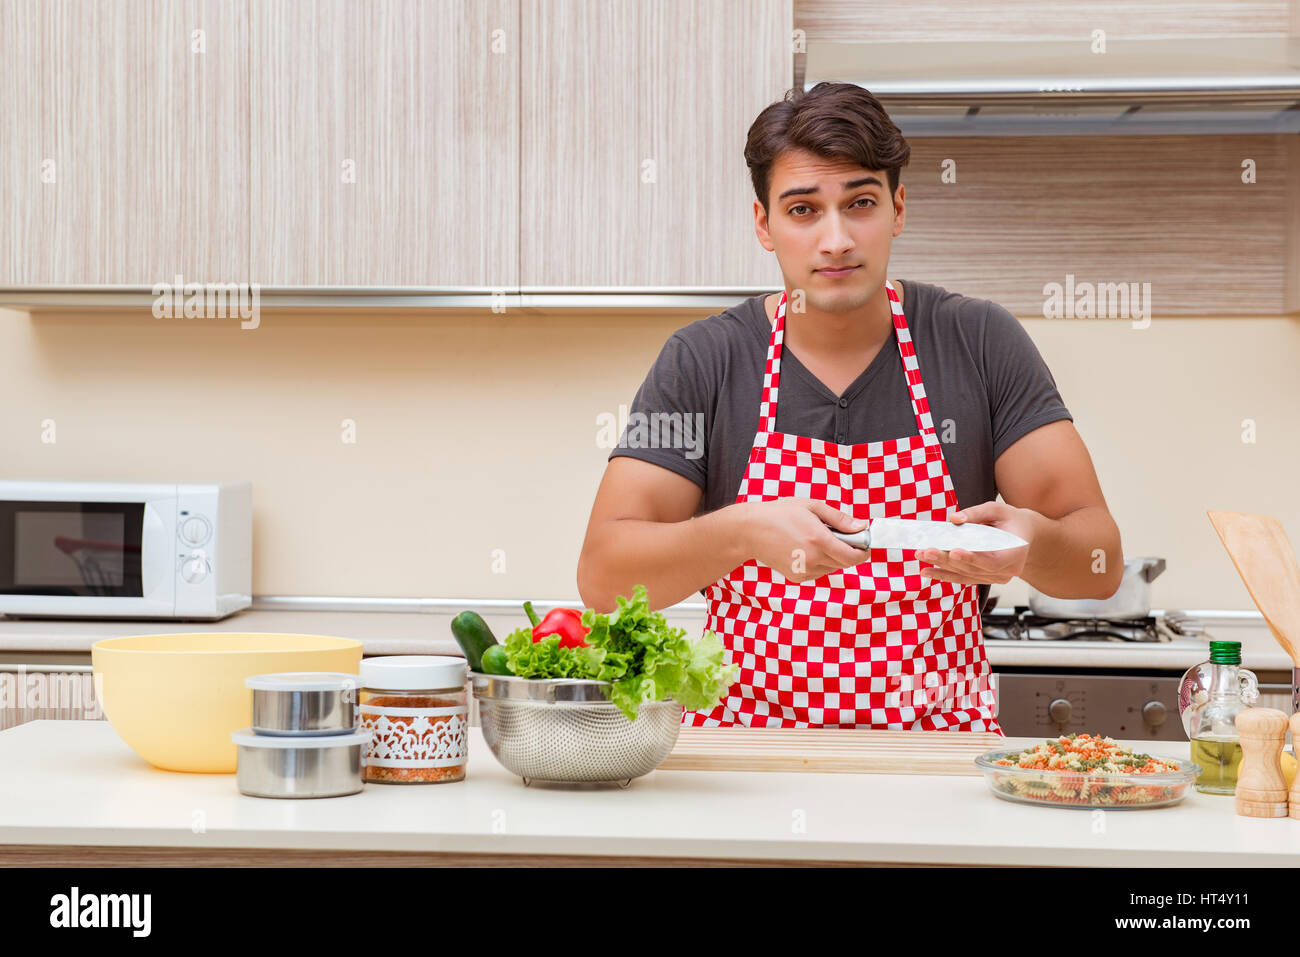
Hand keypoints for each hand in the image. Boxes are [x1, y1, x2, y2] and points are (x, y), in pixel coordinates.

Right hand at [738, 498, 868, 582]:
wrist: (750, 531)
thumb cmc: (780, 514)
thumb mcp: (812, 507)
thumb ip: (840, 518)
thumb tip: (861, 526)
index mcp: (818, 539)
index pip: (853, 556)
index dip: (864, 552)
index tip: (865, 544)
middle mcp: (812, 558)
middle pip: (845, 563)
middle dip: (848, 551)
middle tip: (839, 536)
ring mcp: (804, 570)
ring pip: (832, 568)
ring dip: (833, 556)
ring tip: (816, 539)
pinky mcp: (797, 577)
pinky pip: (819, 572)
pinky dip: (820, 562)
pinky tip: (805, 548)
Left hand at [918, 501, 1035, 585]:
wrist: (1024, 535)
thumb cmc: (1012, 520)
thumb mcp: (999, 509)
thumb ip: (977, 512)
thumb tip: (954, 518)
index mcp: (1015, 553)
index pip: (992, 561)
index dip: (973, 558)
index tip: (954, 552)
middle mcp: (1007, 571)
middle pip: (973, 568)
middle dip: (947, 559)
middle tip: (926, 551)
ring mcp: (996, 578)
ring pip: (965, 575)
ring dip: (941, 567)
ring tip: (921, 557)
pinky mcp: (985, 578)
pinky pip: (963, 578)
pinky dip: (944, 575)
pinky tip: (927, 571)